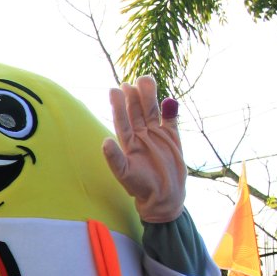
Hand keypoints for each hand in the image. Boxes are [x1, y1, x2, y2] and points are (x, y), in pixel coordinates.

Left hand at [102, 76, 185, 223]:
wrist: (163, 195)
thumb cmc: (140, 186)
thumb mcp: (124, 174)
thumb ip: (115, 158)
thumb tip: (105, 142)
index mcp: (128, 142)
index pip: (122, 120)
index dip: (118, 105)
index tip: (115, 90)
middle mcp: (141, 135)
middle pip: (137, 111)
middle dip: (133, 96)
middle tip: (131, 81)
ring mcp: (156, 134)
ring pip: (152, 111)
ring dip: (149, 97)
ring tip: (146, 80)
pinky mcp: (172, 136)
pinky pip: (171, 119)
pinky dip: (170, 110)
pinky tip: (168, 100)